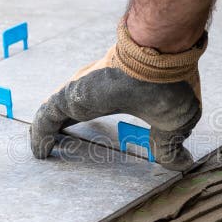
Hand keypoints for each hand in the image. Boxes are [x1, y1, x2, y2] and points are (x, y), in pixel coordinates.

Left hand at [30, 19, 205, 170]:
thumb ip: (169, 144)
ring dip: (46, 132)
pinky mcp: (69, 96)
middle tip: (55, 144)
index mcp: (119, 93)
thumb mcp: (173, 123)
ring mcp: (81, 91)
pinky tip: (40, 152)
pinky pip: (45, 119)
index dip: (84, 121)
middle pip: (69, 110)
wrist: (159, 58)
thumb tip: (182, 163)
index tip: (82, 138)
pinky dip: (40, 135)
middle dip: (60, 126)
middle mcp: (96, 89)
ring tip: (42, 150)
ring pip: (53, 113)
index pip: (95, 108)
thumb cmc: (171, 83)